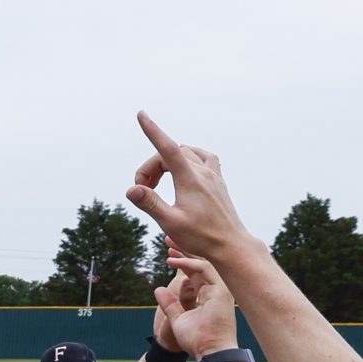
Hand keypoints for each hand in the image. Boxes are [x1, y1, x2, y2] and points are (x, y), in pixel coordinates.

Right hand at [125, 112, 255, 262]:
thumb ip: (150, 203)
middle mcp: (203, 172)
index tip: (142, 115)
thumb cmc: (201, 237)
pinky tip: (185, 171)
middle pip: (170, 154)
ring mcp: (213, 175)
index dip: (153, 130)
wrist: (230, 245)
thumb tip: (131, 189)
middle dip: (151, 167)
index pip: (167, 147)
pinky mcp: (218, 182)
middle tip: (142, 190)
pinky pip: (204, 158)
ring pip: (186, 154)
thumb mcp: (170, 223)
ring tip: (158, 184)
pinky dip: (190, 158)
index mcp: (190, 178)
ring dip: (168, 163)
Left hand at [156, 252, 238, 360]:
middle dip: (184, 249)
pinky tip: (173, 261)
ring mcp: (220, 288)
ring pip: (203, 262)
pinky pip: (204, 269)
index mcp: (208, 294)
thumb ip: (169, 304)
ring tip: (168, 245)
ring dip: (185, 251)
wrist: (207, 352)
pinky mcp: (221, 290)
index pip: (195, 271)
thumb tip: (157, 289)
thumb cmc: (195, 340)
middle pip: (200, 262)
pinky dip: (189, 263)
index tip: (168, 252)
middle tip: (168, 238)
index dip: (182, 259)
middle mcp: (215, 288)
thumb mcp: (176, 318)